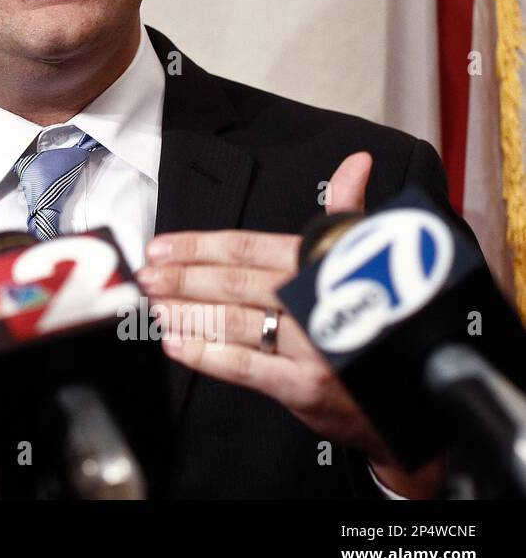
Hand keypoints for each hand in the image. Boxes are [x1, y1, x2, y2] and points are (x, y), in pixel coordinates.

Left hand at [140, 151, 443, 497]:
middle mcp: (316, 301)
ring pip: (235, 322)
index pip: (249, 248)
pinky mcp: (306, 386)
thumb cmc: (376, 321)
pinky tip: (177, 344)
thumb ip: (344, 216)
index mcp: (322, 265)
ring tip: (155, 306)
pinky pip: (245, 366)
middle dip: (184, 278)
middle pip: (236, 283)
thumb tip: (355, 162)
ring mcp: (311, 345)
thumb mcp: (364, 262)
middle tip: (146, 276)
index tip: (161, 248)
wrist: (410, 395)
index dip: (199, 246)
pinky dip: (206, 354)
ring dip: (187, 313)